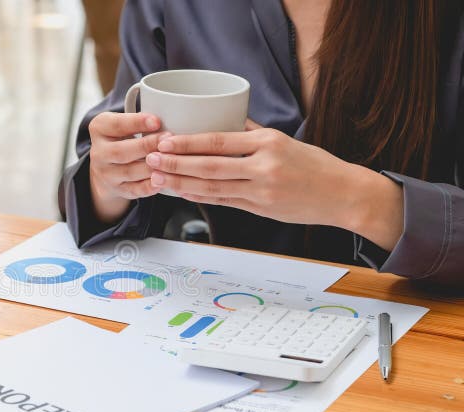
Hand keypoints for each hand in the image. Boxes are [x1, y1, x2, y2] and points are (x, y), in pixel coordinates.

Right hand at [88, 112, 167, 222]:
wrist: (107, 166)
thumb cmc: (123, 137)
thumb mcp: (123, 123)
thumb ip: (138, 119)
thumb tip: (171, 114)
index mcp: (99, 129)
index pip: (116, 125)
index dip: (136, 123)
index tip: (157, 121)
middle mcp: (98, 152)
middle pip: (121, 151)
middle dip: (146, 145)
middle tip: (168, 139)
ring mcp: (106, 174)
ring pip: (129, 172)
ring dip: (151, 166)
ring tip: (170, 159)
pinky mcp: (117, 189)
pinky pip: (134, 190)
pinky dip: (150, 186)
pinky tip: (164, 180)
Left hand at [144, 127, 403, 249]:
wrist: (343, 195)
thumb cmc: (314, 165)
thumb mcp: (285, 140)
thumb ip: (253, 132)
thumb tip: (225, 119)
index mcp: (267, 143)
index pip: (219, 141)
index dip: (188, 143)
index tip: (166, 141)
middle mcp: (262, 167)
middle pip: (209, 165)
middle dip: (176, 164)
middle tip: (151, 159)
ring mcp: (260, 191)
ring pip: (212, 187)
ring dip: (182, 183)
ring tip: (159, 178)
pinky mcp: (260, 209)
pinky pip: (223, 201)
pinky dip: (200, 197)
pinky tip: (182, 192)